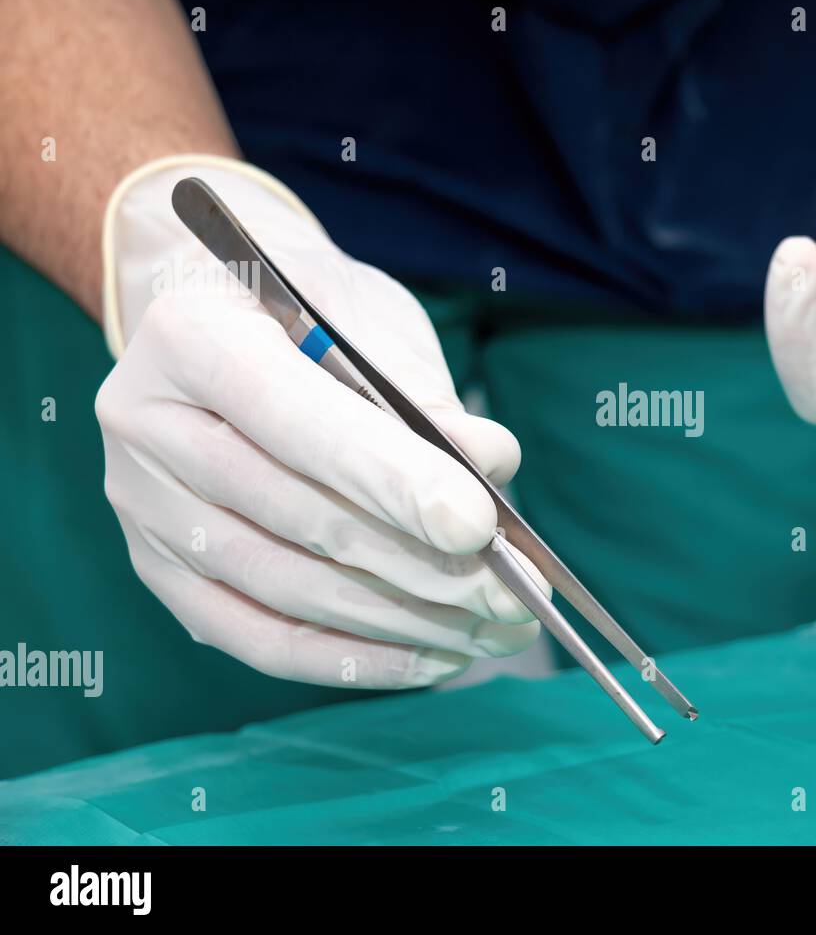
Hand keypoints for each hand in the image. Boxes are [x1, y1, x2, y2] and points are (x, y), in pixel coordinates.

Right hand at [96, 158, 541, 686]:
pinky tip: (434, 657)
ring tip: (493, 629)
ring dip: (405, 621)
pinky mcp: (161, 572)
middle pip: (301, 521)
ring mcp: (145, 508)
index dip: (393, 481)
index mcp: (191, 337)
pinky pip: (262, 640)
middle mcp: (149, 426)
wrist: (221, 316)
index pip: (298, 424)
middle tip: (513, 594)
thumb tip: (489, 469)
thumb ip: (424, 398)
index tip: (477, 525)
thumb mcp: (370, 321)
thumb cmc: (308, 313)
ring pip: (290, 592)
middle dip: (423, 567)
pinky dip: (356, 659)